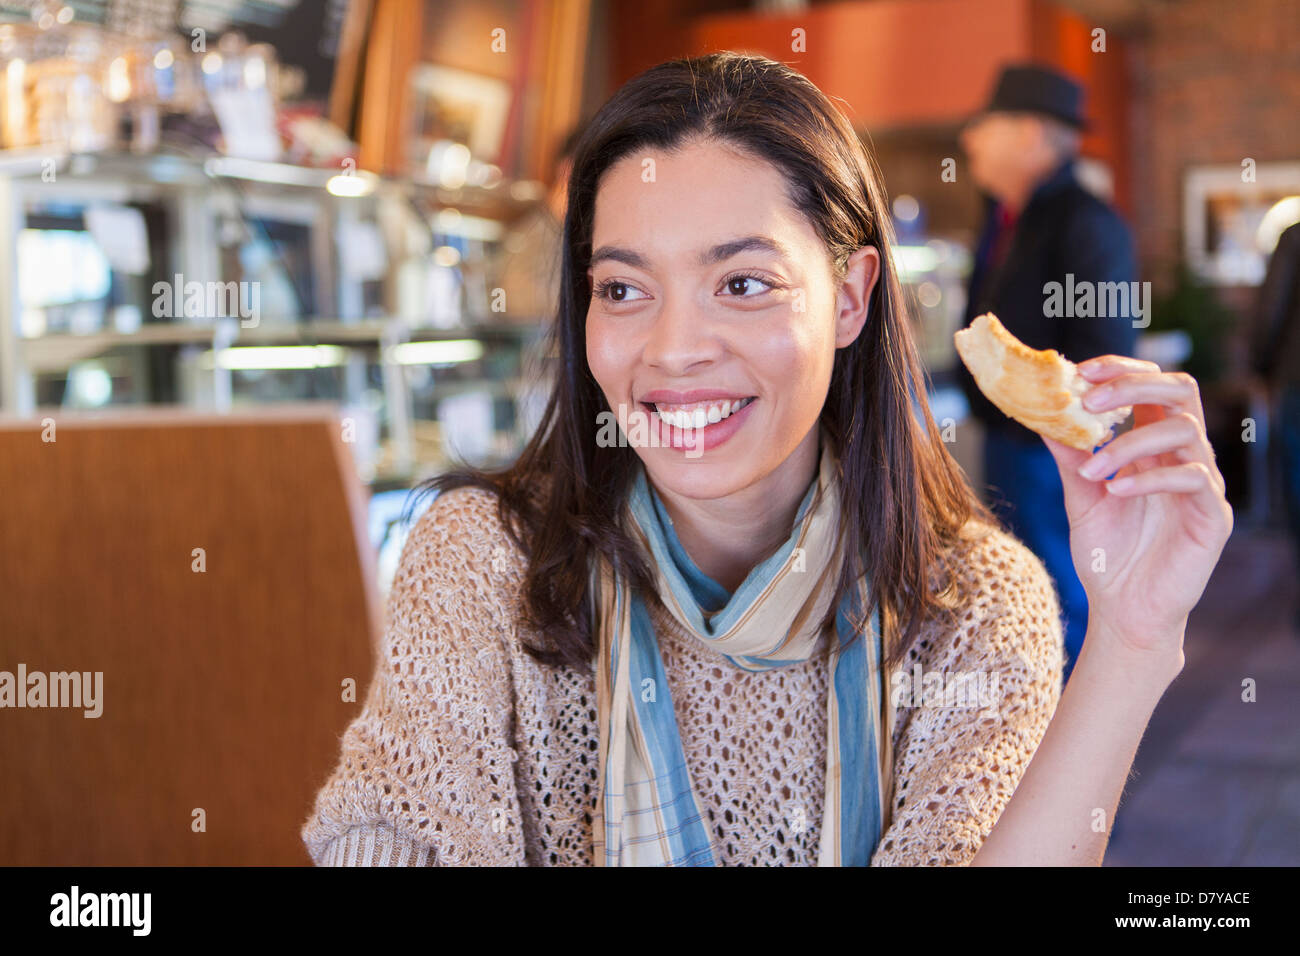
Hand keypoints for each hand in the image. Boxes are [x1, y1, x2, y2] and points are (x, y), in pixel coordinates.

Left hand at [1040, 356, 1233, 660]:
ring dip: (1131, 443)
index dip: (1123, 370)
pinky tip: (1115, 492)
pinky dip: (1150, 479)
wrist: (1123, 611)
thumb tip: (1040, 414)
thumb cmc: (1107, 555)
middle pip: (1181, 391)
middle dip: (1134, 385)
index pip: (1154, 386)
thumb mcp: (1080, 497)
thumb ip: (1069, 458)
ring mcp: (1203, 485)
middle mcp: (1183, 457)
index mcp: (1154, 447)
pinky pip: (1194, 479)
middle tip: (1089, 402)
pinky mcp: (1213, 517)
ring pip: (1186, 431)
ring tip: (1092, 471)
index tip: (1082, 370)